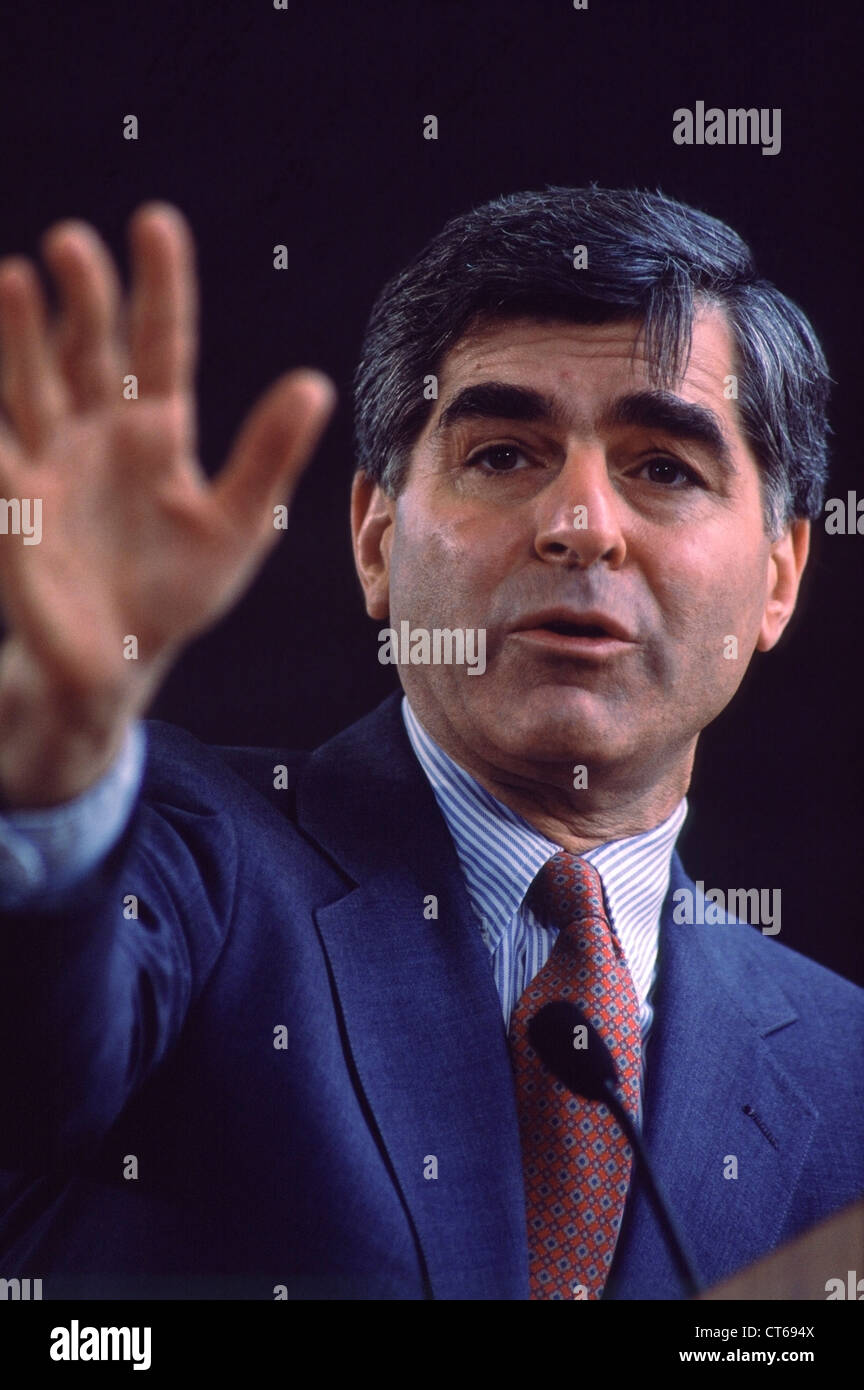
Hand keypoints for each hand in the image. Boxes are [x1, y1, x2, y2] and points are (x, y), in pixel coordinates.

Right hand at [0, 203, 334, 805]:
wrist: (118, 661)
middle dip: (83, 298)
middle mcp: (100, 432)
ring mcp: (52, 463)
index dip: (159, 285)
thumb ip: (269, 457)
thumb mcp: (237, 525)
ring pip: (33, 383)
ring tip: (15, 276)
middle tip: (74, 244)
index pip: (160, 343)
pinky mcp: (15, 504)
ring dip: (22, 335)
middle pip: (90, 350)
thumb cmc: (179, 591)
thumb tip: (317, 384)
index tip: (155, 222)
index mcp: (157, 430)